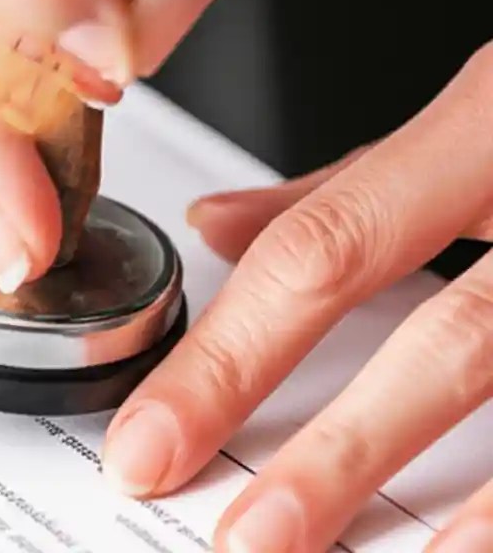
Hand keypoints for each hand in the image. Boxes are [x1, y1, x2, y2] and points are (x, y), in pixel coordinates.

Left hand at [104, 41, 492, 551]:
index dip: (231, 353)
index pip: (328, 246)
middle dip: (339, 451)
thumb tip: (222, 225)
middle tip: (243, 532)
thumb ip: (352, 181)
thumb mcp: (481, 106)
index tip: (155, 435)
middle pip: (452, 339)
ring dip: (470, 513)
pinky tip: (482, 546)